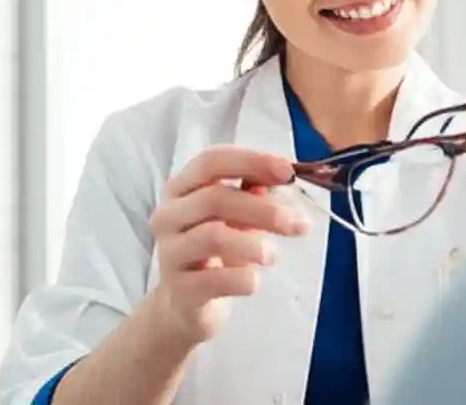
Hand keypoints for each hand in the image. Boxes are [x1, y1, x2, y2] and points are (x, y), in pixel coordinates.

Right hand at [148, 145, 309, 344]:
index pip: (211, 161)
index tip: (287, 172)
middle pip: (215, 198)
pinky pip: (215, 279)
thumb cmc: (213, 250)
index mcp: (181, 188)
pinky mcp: (179, 289)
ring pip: (213, 236)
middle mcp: (168, 216)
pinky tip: (253, 281)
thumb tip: (281, 176)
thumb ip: (253, 192)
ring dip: (253, 244)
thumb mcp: (234, 216)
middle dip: (263, 209)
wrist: (183, 304)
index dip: (251, 161)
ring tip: (272, 256)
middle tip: (297, 223)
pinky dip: (243, 279)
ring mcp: (170, 252)